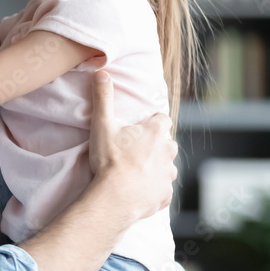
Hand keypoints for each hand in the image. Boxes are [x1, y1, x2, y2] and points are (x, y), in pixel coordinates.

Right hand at [88, 69, 176, 220]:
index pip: (163, 119)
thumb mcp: (102, 125)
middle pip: (167, 143)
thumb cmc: (110, 160)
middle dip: (156, 145)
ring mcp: (168, 175)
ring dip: (157, 168)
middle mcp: (168, 152)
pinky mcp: (165, 195)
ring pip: (168, 167)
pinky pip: (162, 190)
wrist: (115, 197)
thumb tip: (102, 72)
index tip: (141, 127)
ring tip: (137, 172)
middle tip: (135, 151)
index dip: (153, 122)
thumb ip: (103, 97)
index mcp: (155, 133)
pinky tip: (140, 191)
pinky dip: (154, 189)